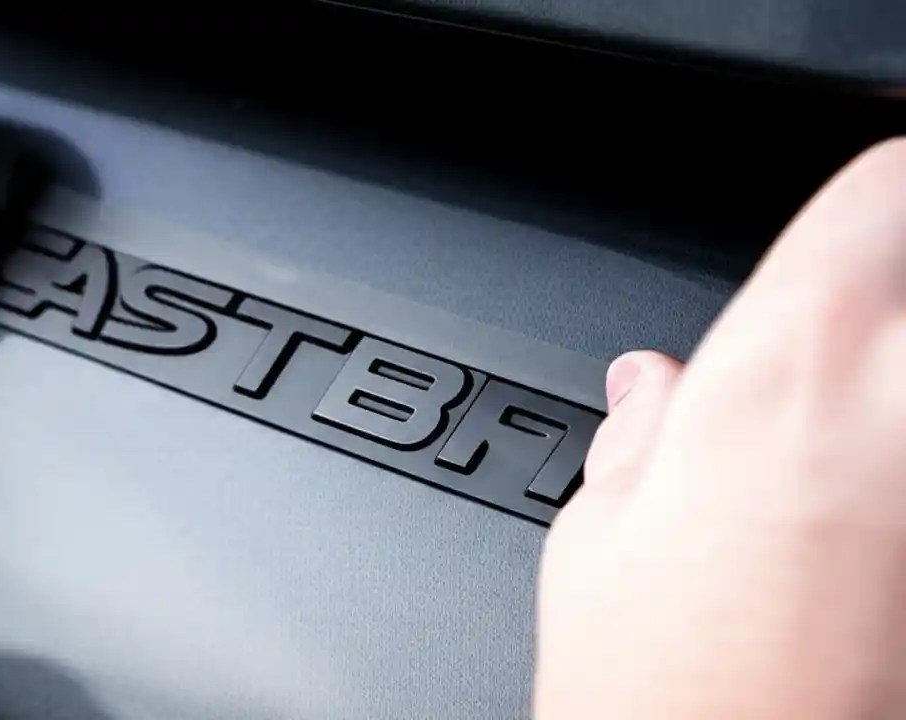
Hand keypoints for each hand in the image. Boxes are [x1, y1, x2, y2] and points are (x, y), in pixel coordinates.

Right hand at [537, 139, 905, 717]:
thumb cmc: (659, 713)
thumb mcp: (593, 556)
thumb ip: (637, 444)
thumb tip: (650, 389)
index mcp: (781, 380)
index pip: (882, 187)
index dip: (870, 202)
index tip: (854, 234)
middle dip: (889, 309)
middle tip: (844, 376)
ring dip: (899, 403)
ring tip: (853, 477)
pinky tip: (870, 551)